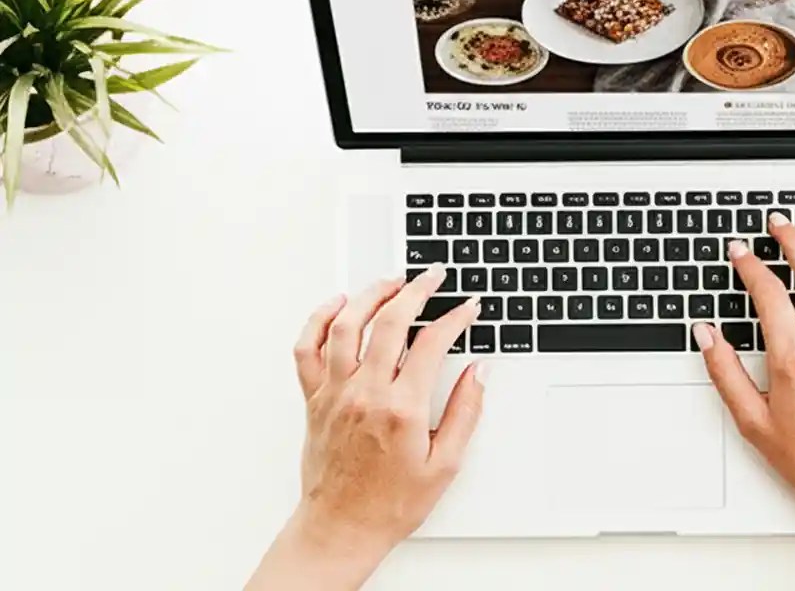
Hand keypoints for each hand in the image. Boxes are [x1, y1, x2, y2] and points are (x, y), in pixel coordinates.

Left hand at [248, 266, 483, 590]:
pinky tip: (336, 305)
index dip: (455, 317)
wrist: (342, 528)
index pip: (432, 343)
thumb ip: (464, 412)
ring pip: (345, 325)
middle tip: (432, 277)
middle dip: (416, 290)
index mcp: (401, 409)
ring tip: (391, 281)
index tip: (468, 308)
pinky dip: (318, 320)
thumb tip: (478, 373)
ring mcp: (335, 393)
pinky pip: (306, 348)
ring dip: (370, 294)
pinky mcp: (313, 399)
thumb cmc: (390, 504)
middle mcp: (365, 394)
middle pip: (388, 321)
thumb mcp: (445, 464)